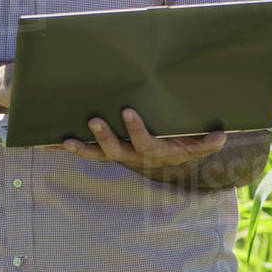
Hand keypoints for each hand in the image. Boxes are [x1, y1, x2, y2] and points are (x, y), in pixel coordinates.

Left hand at [59, 107, 225, 176]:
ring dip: (82, 149)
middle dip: (104, 136)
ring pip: (98, 155)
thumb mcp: (196, 144)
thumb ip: (206, 141)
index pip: (144, 142)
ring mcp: (117, 155)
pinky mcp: (105, 152)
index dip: (136, 129)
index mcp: (155, 152)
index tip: (128, 111)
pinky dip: (71, 150)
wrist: (168, 159)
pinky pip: (86, 152)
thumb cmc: (182, 144)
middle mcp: (133, 157)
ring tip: (65, 141)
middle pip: (116, 150)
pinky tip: (48, 144)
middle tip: (94, 120)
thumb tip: (222, 135)